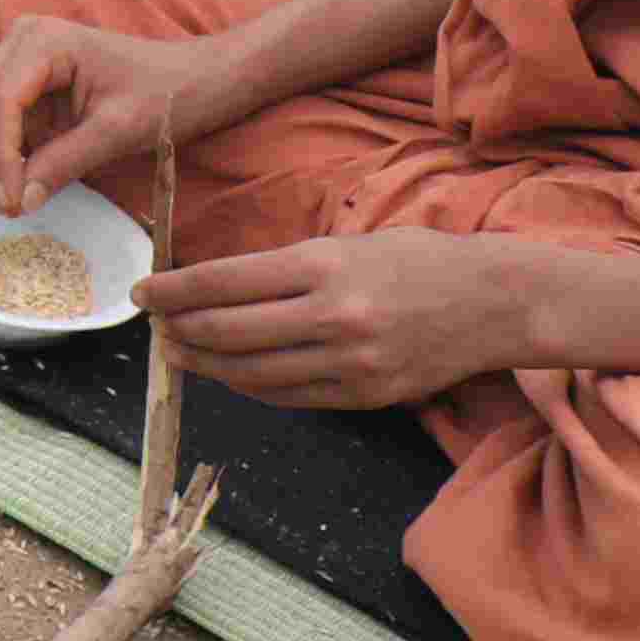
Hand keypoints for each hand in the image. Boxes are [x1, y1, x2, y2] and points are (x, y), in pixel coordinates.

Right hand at [0, 12, 213, 219]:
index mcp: (43, 41)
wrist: (199, 79)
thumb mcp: (119, 131)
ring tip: (7, 199)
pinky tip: (15, 181)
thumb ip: (65, 162)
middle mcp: (20, 41)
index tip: (11, 202)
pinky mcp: (24, 84)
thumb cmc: (169, 94)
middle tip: (1, 206)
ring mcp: (18, 60)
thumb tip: (19, 201)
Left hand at [140, 227, 565, 411]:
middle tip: (155, 327)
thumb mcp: (347, 243)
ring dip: (205, 365)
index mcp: (324, 265)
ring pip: (252, 372)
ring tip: (179, 353)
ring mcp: (352, 361)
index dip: (172, 291)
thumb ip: (285, 268)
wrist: (495, 302)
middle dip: (179, 330)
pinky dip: (250, 385)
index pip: (223, 282)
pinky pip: (290, 396)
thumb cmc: (417, 261)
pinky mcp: (367, 395)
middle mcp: (334, 315)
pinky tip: (230, 373)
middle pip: (227, 331)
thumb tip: (215, 288)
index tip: (143, 294)